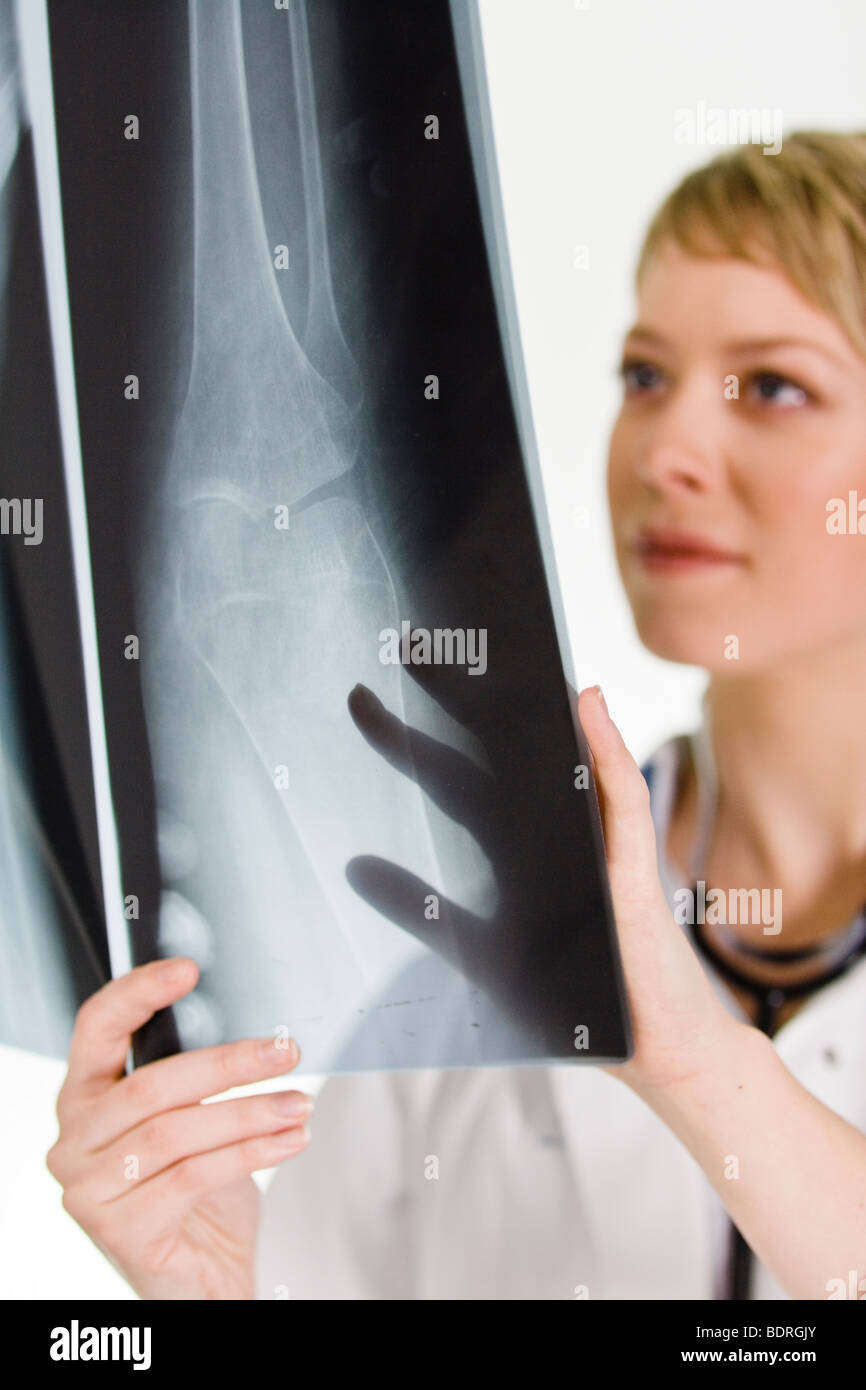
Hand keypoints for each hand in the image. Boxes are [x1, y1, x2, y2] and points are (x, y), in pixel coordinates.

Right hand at [46, 958, 313, 1299]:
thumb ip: (194, 1077)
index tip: (188, 970)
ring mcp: (89, 1190)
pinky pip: (192, 1176)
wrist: (202, 1278)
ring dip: (250, 1112)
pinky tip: (289, 1140)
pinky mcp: (120, 1230)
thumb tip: (250, 1028)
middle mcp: (74, 1142)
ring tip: (298, 1104)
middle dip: (228, 1063)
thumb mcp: (192, 1121)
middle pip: (151, 1085)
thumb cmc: (197, 1193)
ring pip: (176, 1132)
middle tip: (284, 1050)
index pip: (96, 1028)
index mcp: (85, 1098)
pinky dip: (251, 1152)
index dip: (139, 994)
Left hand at [347, 678, 739, 1088]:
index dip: (405, 739)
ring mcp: (594, 842)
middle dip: (455, 696)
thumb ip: (421, 910)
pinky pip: (620, 799)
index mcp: (511, 845)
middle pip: (497, 747)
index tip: (359, 700)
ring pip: (557, 754)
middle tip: (410, 642)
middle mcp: (549, 831)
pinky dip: (606, 750)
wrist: (649, 1045)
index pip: (449, 776)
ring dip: (529, 700)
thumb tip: (354, 866)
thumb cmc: (569, 995)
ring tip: (491, 646)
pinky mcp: (633, 867)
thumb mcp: (476, 949)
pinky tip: (585, 704)